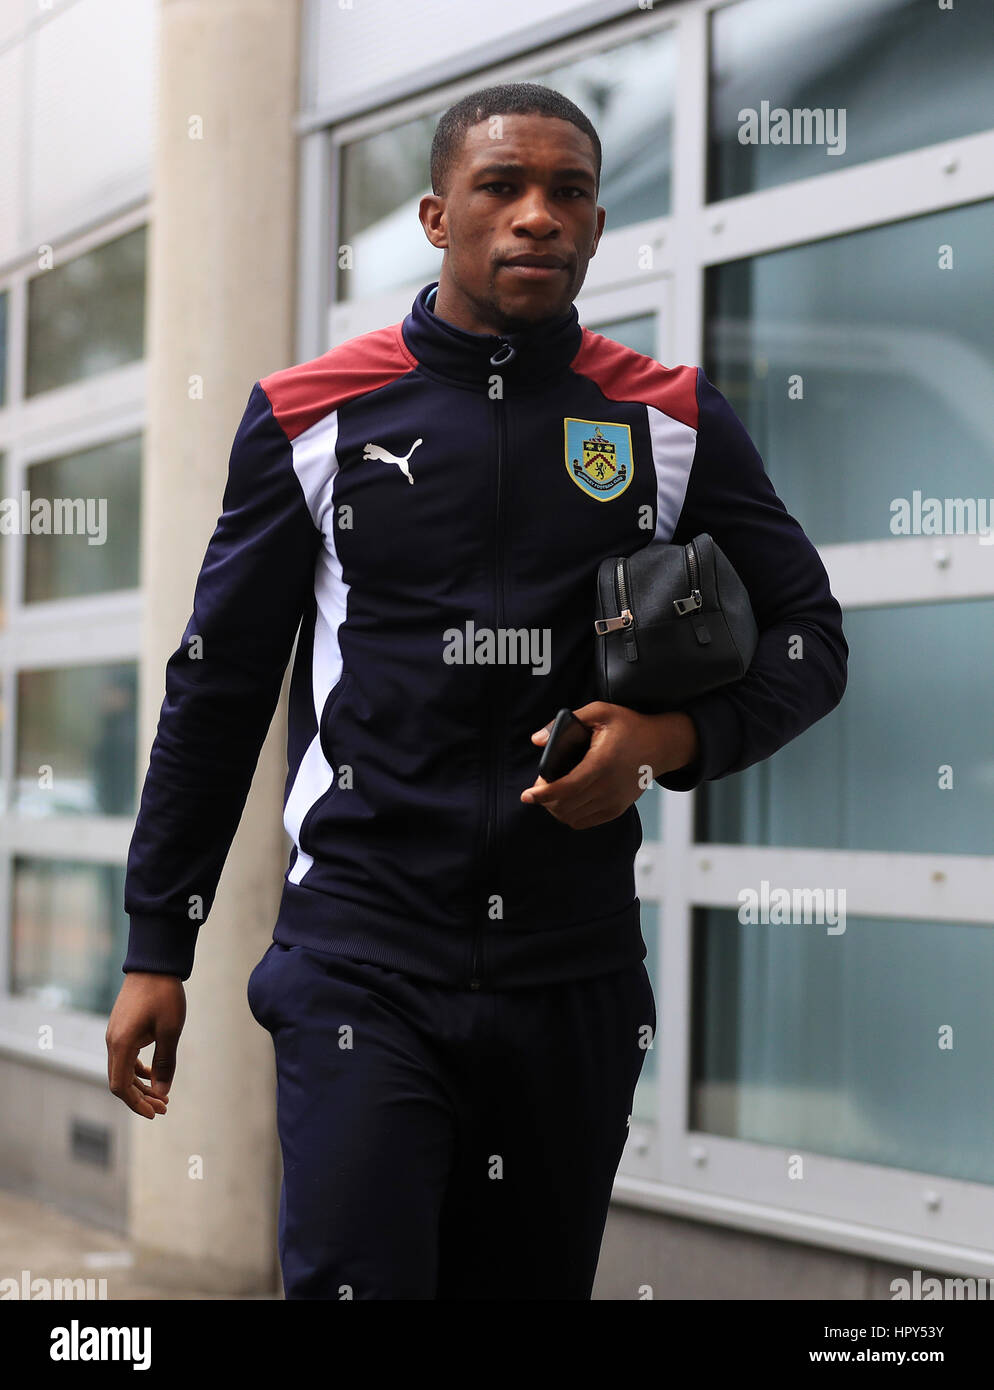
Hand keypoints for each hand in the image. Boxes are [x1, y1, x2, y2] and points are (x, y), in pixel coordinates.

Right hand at [106, 972, 185, 1118]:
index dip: (136, 1103)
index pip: (120, 1087)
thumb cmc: (164, 995)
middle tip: (164, 1108)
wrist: (154, 963)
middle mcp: (113, 1042)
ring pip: (122, 1070)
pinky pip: (125, 1057)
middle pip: (120, 1082)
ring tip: (162, 1097)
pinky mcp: (121, 1028)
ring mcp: (115, 1034)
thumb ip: (165, 1063)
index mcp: (121, 1044)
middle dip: (140, 1098)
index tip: (155, 1113)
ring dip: (140, 1086)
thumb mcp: (170, 1030)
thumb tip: (162, 1093)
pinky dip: (138, 1070)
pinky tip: (154, 1075)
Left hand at [520, 702, 698, 828]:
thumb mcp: (600, 712)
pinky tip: (565, 803)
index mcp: (602, 763)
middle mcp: (609, 787)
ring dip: (555, 809)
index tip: (526, 795)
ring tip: (549, 795)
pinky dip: (570, 815)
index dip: (543, 794)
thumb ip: (564, 722)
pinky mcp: (617, 809)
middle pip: (565, 806)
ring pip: (573, 817)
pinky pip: (584, 821)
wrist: (660, 745)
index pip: (566, 788)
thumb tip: (537, 741)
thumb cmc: (628, 725)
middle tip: (538, 787)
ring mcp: (614, 801)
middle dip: (545, 800)